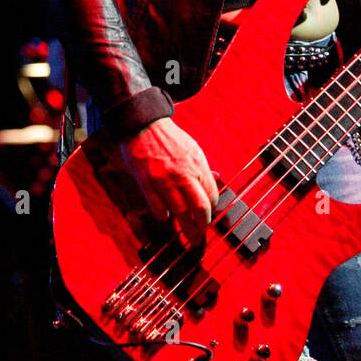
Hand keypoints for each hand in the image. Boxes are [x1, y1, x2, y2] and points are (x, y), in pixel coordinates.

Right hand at [119, 117, 219, 246]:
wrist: (144, 125)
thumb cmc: (169, 137)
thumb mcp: (193, 148)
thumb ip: (203, 167)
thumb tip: (217, 180)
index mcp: (197, 164)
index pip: (211, 195)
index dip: (212, 209)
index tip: (208, 216)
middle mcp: (183, 174)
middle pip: (199, 208)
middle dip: (202, 225)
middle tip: (201, 235)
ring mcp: (164, 180)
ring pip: (180, 211)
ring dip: (185, 227)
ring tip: (189, 235)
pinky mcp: (147, 182)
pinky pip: (157, 207)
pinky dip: (163, 215)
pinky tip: (166, 218)